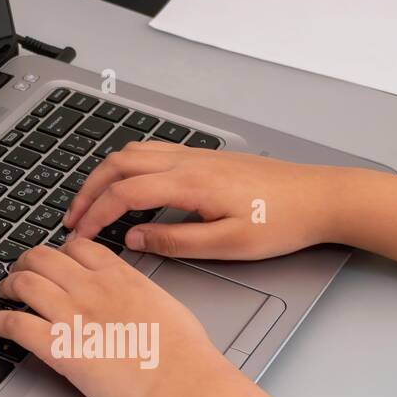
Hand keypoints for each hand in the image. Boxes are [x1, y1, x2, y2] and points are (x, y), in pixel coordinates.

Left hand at [0, 240, 231, 396]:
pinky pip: (15, 324)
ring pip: (25, 282)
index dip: (59, 251)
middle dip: (26, 262)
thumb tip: (130, 300)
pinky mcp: (59, 348)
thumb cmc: (187, 358)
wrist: (185, 388)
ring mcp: (73, 316)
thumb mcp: (165, 307)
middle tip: (19, 270)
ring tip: (3, 290)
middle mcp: (92, 289)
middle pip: (43, 258)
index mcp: (121, 277)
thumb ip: (138, 296)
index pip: (78, 248)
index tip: (53, 259)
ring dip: (8, 284)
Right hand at [61, 143, 346, 260]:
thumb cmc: (282, 222)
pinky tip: (127, 185)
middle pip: (118, 164)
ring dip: (104, 175)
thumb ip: (175, 241)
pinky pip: (151, 152)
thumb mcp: (228, 244)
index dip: (96, 214)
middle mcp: (187, 162)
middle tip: (73, 217)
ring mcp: (195, 155)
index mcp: (189, 183)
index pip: (124, 193)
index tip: (80, 235)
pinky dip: (126, 166)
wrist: (322, 197)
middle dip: (88, 190)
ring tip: (91, 201)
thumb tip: (134, 239)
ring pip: (132, 152)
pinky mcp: (204, 158)